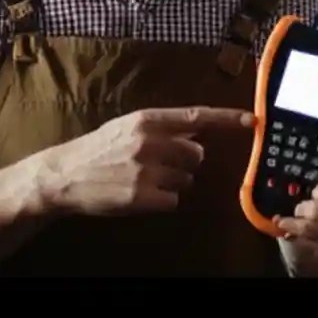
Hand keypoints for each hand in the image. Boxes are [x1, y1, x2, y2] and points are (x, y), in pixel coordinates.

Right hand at [37, 106, 253, 216]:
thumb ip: (163, 127)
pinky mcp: (142, 196)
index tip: (253, 120)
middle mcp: (150, 141)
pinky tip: (139, 195)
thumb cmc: (99, 149)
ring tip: (142, 179)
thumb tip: (197, 128)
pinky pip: (173, 200)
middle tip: (158, 166)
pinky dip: (162, 201)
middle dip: (184, 163)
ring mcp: (146, 169)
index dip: (227, 119)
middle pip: (196, 155)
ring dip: (172, 183)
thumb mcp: (129, 127)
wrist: (64, 175)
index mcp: (148, 120)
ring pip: (186, 180)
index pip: (197, 116)